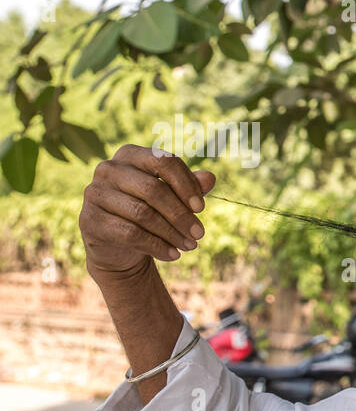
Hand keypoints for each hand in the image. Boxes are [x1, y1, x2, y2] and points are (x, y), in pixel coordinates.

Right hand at [80, 145, 215, 279]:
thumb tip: (210, 178)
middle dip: (181, 215)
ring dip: (172, 233)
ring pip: (142, 213)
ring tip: (190, 246)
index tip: (201, 208)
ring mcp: (95, 193)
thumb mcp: (172, 197)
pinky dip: (157, 246)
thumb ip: (190, 186)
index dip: (186, 185)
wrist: (118, 245)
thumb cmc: (149, 212)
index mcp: (130, 155)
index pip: (163, 161)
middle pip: (153, 190)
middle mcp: (108, 169)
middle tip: (200, 233)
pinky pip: (130, 233)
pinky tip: (173, 255)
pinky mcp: (89, 219)